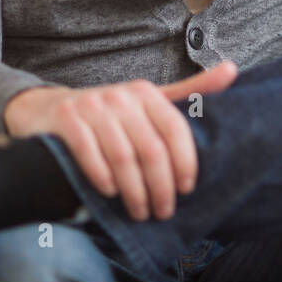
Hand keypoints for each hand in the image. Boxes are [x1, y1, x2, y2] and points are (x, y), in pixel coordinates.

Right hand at [3, 61, 237, 220]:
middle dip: (160, 186)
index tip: (188, 189)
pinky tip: (111, 194)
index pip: (175, 128)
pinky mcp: (66, 119)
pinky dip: (102, 177)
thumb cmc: (111, 113)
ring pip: (122, 156)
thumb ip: (190, 91)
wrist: (49, 109)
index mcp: (146, 93)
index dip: (185, 161)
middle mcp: (121, 97)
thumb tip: (232, 70)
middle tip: (163, 211)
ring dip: (134, 190)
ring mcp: (92, 106)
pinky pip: (89, 152)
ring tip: (140, 211)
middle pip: (151, 149)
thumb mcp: (150, 100)